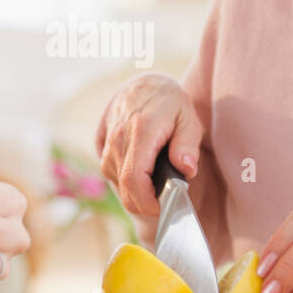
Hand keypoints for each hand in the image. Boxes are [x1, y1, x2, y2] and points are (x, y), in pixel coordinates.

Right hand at [95, 73, 201, 215]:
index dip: (148, 202)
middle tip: (169, 199)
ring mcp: (108, 147)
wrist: (143, 86)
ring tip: (160, 178)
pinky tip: (146, 171)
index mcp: (141, 131)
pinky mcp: (104, 152)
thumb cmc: (170, 104)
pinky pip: (115, 178)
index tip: (166, 206)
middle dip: (147, 204)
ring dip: (140, 193)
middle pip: (126, 190)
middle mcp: (119, 140)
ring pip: (120, 187)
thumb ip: (187, 144)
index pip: (135, 180)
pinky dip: (131, 184)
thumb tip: (186, 169)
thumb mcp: (188, 119)